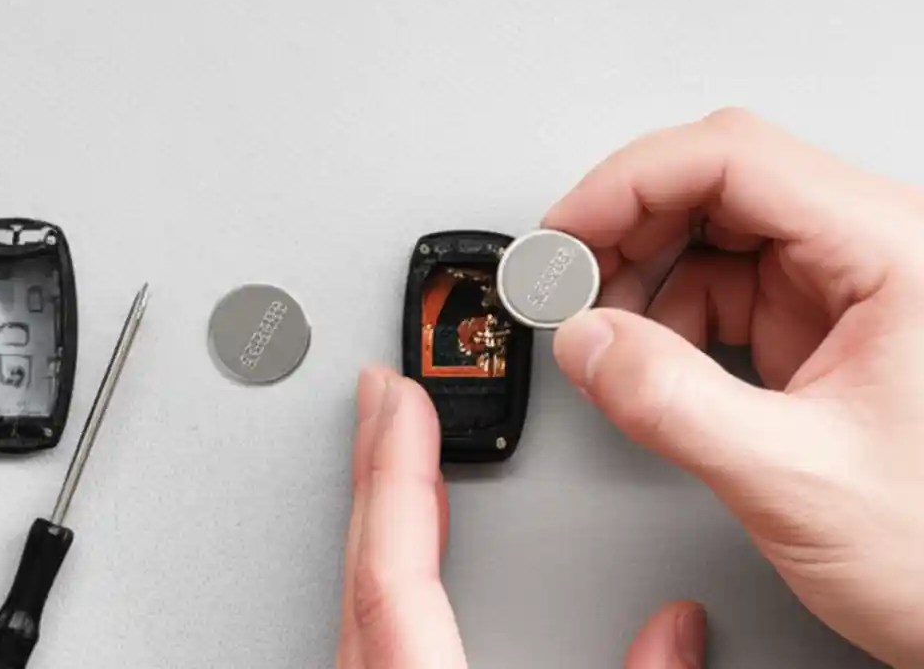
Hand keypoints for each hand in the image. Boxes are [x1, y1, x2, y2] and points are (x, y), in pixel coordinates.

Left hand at [336, 367, 707, 667]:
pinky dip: (377, 569)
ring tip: (389, 456)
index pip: (393, 575)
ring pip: (353, 594)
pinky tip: (393, 554)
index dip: (396, 475)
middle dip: (377, 467)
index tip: (400, 404)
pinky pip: (360, 626)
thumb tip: (677, 632)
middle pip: (362, 565)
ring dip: (373, 513)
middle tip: (386, 397)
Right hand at [545, 108, 923, 667]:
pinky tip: (648, 358)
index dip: (627, 184)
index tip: (563, 233)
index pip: (735, 160)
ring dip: (643, 275)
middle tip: (564, 279)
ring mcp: (848, 288)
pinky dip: (668, 317)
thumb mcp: (799, 479)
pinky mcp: (825, 328)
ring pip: (715, 234)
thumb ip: (674, 406)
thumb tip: (586, 343)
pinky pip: (723, 290)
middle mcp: (876, 252)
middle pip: (719, 184)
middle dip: (627, 228)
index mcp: (897, 252)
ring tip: (603, 331)